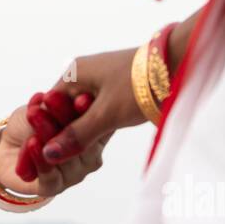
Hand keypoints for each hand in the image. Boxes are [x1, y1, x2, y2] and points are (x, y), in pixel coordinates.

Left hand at [0, 96, 99, 197]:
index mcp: (95, 132)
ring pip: (65, 156)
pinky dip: (40, 158)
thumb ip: (56, 103)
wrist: (6, 147)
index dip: (89, 108)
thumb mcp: (43, 106)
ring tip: (34, 115)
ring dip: (48, 134)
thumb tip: (64, 95)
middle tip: (51, 99)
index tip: (80, 96)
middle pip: (82, 139)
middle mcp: (90, 156)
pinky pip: (50, 175)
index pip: (98, 120)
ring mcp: (75, 174)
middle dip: (65, 116)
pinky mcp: (54, 187)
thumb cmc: (31, 124)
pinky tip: (32, 143)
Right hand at [34, 48, 146, 167]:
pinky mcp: (116, 89)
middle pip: (64, 110)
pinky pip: (98, 110)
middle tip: (66, 158)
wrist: (178, 65)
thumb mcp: (106, 114)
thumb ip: (77, 135)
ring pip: (82, 113)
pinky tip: (100, 139)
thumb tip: (48, 154)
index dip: (46, 131)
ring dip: (83, 131)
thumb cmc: (139, 86)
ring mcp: (101, 81)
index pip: (47, 106)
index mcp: (73, 73)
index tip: (47, 156)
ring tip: (82, 152)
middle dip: (65, 133)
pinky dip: (97, 125)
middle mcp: (83, 74)